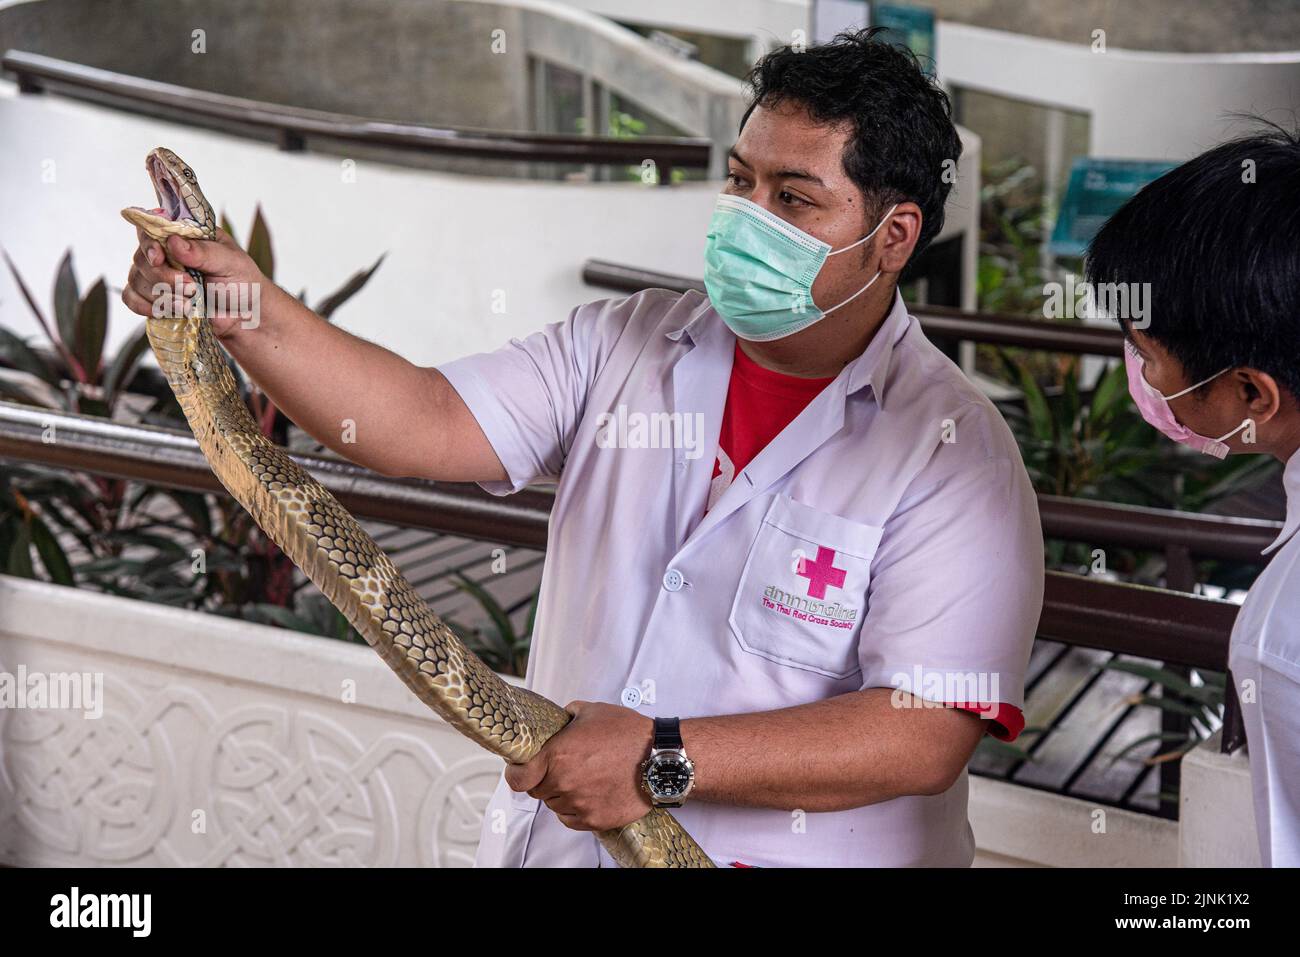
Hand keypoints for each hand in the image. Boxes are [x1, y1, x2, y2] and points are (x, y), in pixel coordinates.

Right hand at [121, 228, 273, 337]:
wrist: (247, 317)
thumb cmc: (243, 283)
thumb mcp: (231, 262)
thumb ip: (204, 252)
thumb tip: (173, 242)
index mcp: (185, 235)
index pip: (152, 228)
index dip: (149, 243)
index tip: (159, 258)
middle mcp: (167, 252)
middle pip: (141, 258)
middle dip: (164, 277)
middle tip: (192, 289)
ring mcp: (158, 275)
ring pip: (136, 279)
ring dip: (160, 295)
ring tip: (188, 305)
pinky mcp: (155, 297)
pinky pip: (131, 297)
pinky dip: (142, 305)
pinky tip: (163, 311)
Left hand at [504, 700, 654, 831]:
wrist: (659, 759)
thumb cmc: (629, 733)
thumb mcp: (592, 711)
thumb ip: (566, 716)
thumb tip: (557, 721)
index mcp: (557, 755)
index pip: (517, 778)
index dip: (516, 773)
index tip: (521, 769)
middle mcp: (564, 782)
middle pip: (537, 791)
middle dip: (544, 779)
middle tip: (561, 768)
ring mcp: (579, 804)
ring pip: (554, 805)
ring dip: (561, 794)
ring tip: (583, 778)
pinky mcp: (594, 820)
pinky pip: (571, 819)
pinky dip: (575, 808)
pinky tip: (589, 793)